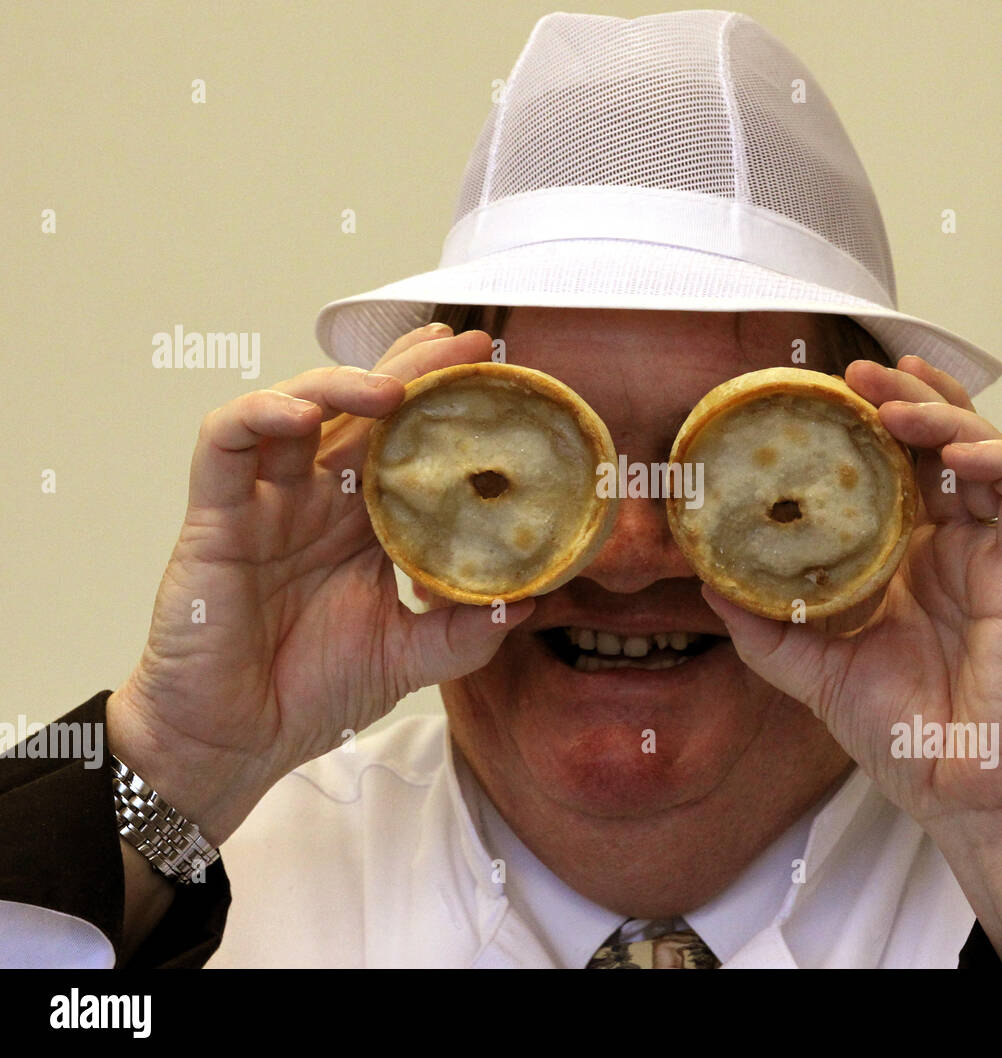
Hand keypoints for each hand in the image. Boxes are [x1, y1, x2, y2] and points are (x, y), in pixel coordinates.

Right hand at [108, 324, 533, 844]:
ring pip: (295, 408)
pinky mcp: (215, 516)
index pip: (405, 445)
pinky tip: (303, 413)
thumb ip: (463, 632)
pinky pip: (226, 443)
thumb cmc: (312, 694)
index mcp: (363, 526)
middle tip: (458, 344)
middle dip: (408, 372)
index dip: (441, 408)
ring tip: (391, 388)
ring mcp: (266, 503)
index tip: (491, 376)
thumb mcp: (408, 659)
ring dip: (339, 384)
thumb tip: (527, 602)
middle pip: (361, 413)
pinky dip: (260, 415)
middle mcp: (317, 501)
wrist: (237, 743)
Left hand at [702, 355, 1001, 958]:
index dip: (868, 426)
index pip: (893, 472)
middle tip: (859, 372)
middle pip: (939, 447)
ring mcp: (994, 557)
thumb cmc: (907, 739)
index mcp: (907, 564)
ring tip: (894, 395)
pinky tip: (954, 449)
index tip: (826, 393)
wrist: (966, 796)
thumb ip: (764, 626)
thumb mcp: (813, 672)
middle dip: (904, 399)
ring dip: (943, 414)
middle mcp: (952, 550)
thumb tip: (705, 583)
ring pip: (984, 454)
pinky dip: (995, 460)